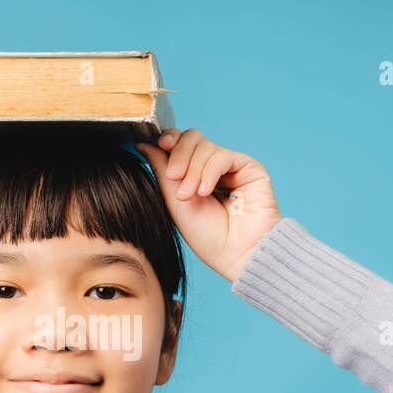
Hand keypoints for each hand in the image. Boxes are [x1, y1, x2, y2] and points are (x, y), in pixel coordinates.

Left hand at [137, 129, 282, 282]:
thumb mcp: (175, 202)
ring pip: (205, 146)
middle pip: (192, 138)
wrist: (236, 254)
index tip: (160, 144)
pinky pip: (222, 155)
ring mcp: (231, 166)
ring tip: (191, 196)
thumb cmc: (208, 237)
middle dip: (179, 154)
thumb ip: (161, 171)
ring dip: (193, 171)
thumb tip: (144, 144)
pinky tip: (205, 192)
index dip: (170, 139)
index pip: (180, 144)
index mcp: (194, 174)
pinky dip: (209, 171)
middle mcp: (212, 167)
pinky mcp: (248, 167)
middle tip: (174, 177)